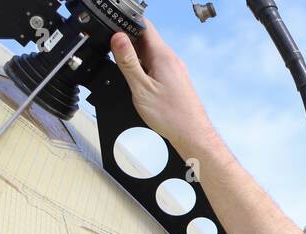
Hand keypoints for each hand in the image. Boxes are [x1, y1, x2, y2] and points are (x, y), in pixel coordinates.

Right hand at [110, 19, 215, 153]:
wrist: (193, 136)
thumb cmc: (172, 117)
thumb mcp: (141, 88)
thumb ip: (128, 62)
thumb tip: (117, 37)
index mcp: (163, 56)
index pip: (143, 25)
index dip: (125, 24)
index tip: (113, 34)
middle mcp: (171, 60)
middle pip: (144, 40)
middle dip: (128, 46)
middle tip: (118, 63)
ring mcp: (174, 70)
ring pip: (149, 55)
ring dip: (136, 61)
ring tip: (131, 79)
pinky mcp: (175, 80)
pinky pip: (155, 68)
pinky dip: (144, 72)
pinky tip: (141, 87)